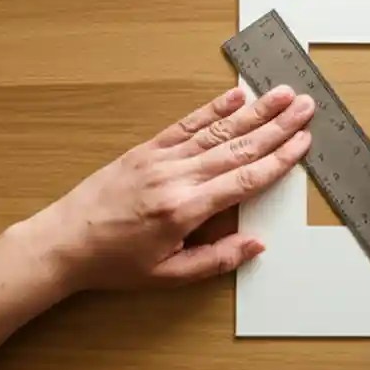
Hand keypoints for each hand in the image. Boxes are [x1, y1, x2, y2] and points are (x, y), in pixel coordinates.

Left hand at [17, 85, 313, 293]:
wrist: (62, 242)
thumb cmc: (114, 263)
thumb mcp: (168, 276)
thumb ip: (216, 260)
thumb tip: (256, 244)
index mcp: (185, 210)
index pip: (245, 179)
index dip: (279, 159)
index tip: (303, 143)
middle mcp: (176, 177)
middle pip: (239, 146)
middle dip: (277, 126)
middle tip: (306, 107)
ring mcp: (160, 159)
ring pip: (218, 130)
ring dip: (254, 110)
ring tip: (283, 94)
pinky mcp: (146, 149)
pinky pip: (186, 124)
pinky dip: (214, 109)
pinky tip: (236, 96)